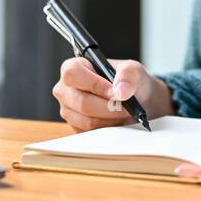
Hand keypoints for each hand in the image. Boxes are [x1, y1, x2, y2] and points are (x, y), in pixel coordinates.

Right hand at [52, 57, 172, 131]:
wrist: (135, 100)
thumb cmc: (129, 81)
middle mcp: (66, 89)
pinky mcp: (75, 127)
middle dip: (108, 107)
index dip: (94, 84)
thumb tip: (120, 91)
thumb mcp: (133, 70)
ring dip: (110, 119)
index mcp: (73, 67)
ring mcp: (68, 110)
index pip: (73, 73)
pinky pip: (90, 133)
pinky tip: (116, 120)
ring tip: (123, 112)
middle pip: (81, 102)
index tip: (114, 92)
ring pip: (87, 121)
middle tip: (126, 106)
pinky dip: (108, 128)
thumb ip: (128, 74)